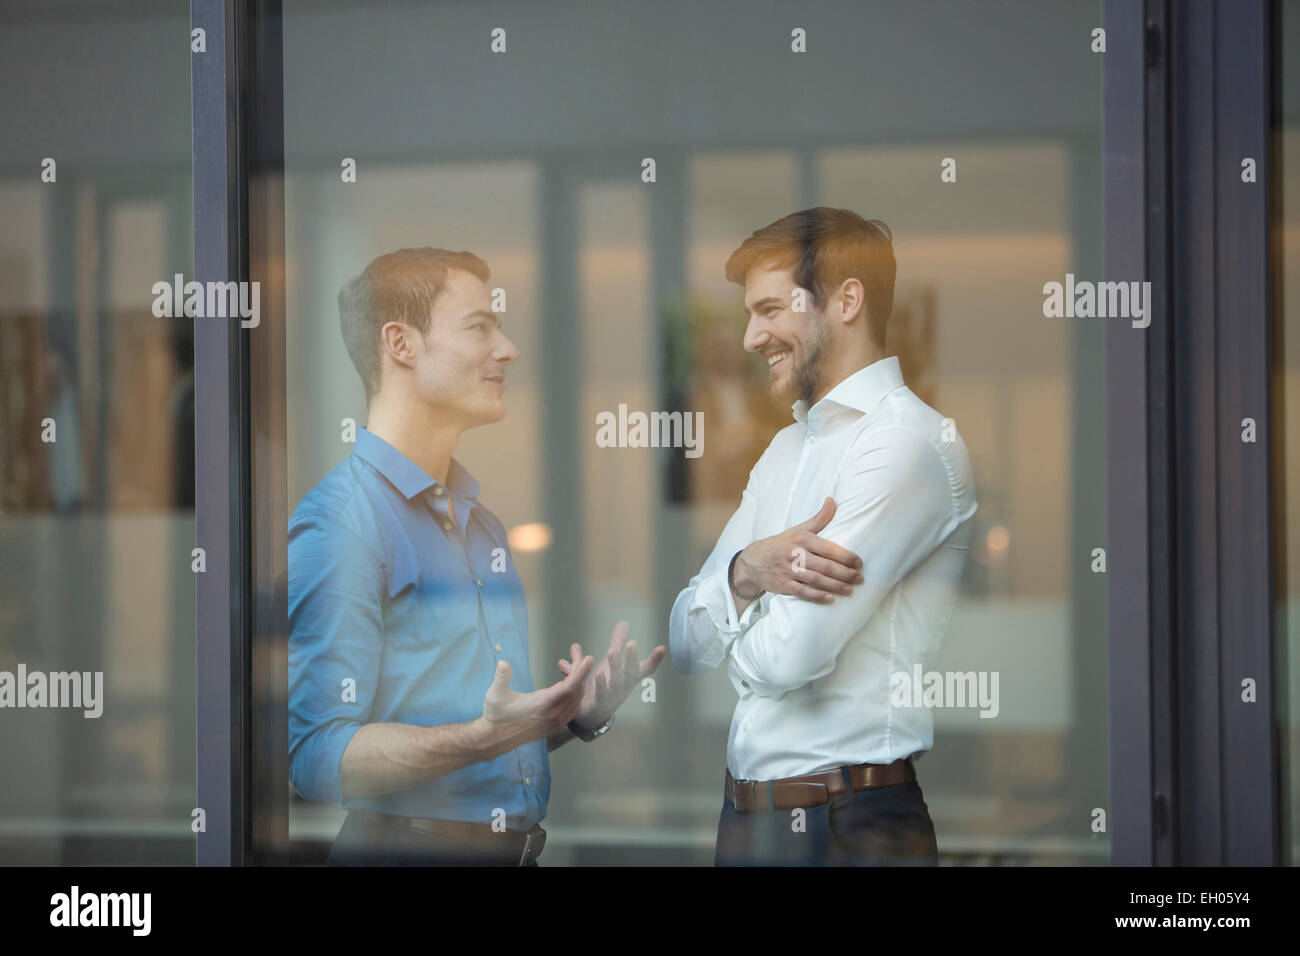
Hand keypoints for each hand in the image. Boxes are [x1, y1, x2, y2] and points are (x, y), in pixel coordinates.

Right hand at [481, 655, 591, 751]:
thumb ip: (501, 678)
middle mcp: (553, 714)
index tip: (589, 659)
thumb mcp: (495, 694)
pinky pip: (573, 708)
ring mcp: (555, 721)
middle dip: (580, 670)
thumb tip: (503, 663)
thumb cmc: (496, 715)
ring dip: (578, 682)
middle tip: (576, 653)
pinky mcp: (555, 726)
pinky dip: (575, 694)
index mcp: (542, 704)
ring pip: (577, 699)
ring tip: (571, 665)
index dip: (581, 672)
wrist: (496, 738)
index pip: (569, 686)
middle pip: (577, 690)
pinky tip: (569, 684)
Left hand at [557, 620, 665, 729]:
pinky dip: (601, 683)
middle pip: (631, 673)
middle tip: (632, 643)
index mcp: (629, 677)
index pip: (645, 668)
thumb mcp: (612, 662)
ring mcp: (613, 696)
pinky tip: (598, 672)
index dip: (654, 660)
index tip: (662, 648)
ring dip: (615, 667)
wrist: (591, 714)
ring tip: (612, 651)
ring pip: (616, 682)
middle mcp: (624, 687)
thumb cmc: (605, 684)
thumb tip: (624, 622)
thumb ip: (617, 642)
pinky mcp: (600, 703)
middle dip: (632, 659)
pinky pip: (601, 693)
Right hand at [732, 497, 862, 603]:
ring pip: (816, 580)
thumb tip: (832, 501)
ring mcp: (788, 570)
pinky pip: (803, 592)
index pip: (828, 548)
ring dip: (835, 586)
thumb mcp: (798, 529)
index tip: (859, 562)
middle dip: (845, 574)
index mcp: (801, 539)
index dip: (846, 556)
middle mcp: (795, 554)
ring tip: (849, 590)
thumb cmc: (781, 544)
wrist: (753, 561)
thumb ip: (819, 519)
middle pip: (825, 566)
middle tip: (859, 579)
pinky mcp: (783, 585)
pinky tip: (830, 599)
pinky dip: (817, 596)